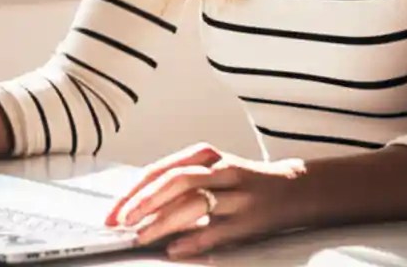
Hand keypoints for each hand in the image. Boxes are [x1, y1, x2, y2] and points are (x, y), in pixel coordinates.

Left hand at [105, 142, 306, 259]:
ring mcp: (237, 195)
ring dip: (164, 222)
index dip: (134, 191)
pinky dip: (194, 241)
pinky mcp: (249, 220)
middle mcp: (221, 170)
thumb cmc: (240, 180)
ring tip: (142, 236)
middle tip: (121, 221)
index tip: (112, 211)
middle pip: (177, 181)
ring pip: (195, 203)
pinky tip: (174, 250)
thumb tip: (132, 204)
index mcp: (205, 155)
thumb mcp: (210, 169)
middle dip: (145, 202)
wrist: (294, 189)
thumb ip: (176, 181)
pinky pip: (217, 231)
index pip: (161, 169)